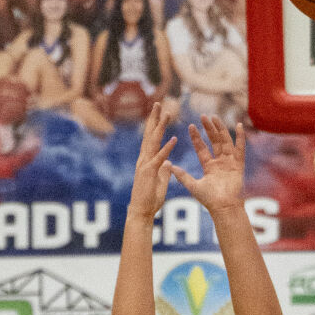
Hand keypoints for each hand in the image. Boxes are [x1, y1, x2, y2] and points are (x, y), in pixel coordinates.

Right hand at [126, 100, 175, 221]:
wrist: (141, 212)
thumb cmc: (150, 199)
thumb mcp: (160, 182)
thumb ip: (163, 171)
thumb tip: (168, 163)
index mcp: (146, 160)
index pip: (151, 138)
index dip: (155, 124)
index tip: (159, 112)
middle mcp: (144, 159)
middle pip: (149, 134)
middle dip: (154, 118)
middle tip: (158, 102)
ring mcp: (145, 164)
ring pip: (153, 142)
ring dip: (160, 127)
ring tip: (166, 113)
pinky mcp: (149, 172)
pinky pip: (159, 158)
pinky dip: (166, 148)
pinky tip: (174, 139)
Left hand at [169, 115, 243, 212]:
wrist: (224, 208)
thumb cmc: (209, 200)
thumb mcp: (193, 186)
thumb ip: (182, 176)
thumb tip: (170, 166)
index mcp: (209, 167)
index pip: (202, 148)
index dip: (196, 137)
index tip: (191, 126)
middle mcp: (220, 163)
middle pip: (214, 142)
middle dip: (209, 129)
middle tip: (203, 116)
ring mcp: (230, 163)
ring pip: (225, 142)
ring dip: (220, 129)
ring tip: (214, 117)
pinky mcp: (239, 165)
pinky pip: (240, 149)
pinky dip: (241, 137)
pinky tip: (239, 125)